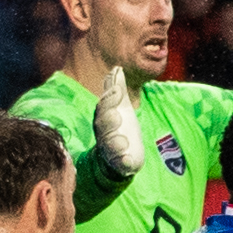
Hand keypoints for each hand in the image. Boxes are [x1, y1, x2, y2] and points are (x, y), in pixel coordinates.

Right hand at [91, 60, 144, 183]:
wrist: (121, 153)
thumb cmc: (118, 126)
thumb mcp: (121, 106)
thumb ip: (117, 89)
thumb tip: (116, 68)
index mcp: (104, 118)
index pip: (104, 107)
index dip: (109, 99)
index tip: (117, 91)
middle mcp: (104, 134)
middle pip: (103, 127)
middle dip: (109, 121)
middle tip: (116, 116)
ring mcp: (111, 150)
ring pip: (109, 147)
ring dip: (115, 143)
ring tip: (123, 141)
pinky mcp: (121, 164)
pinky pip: (120, 164)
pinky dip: (123, 162)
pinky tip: (129, 160)